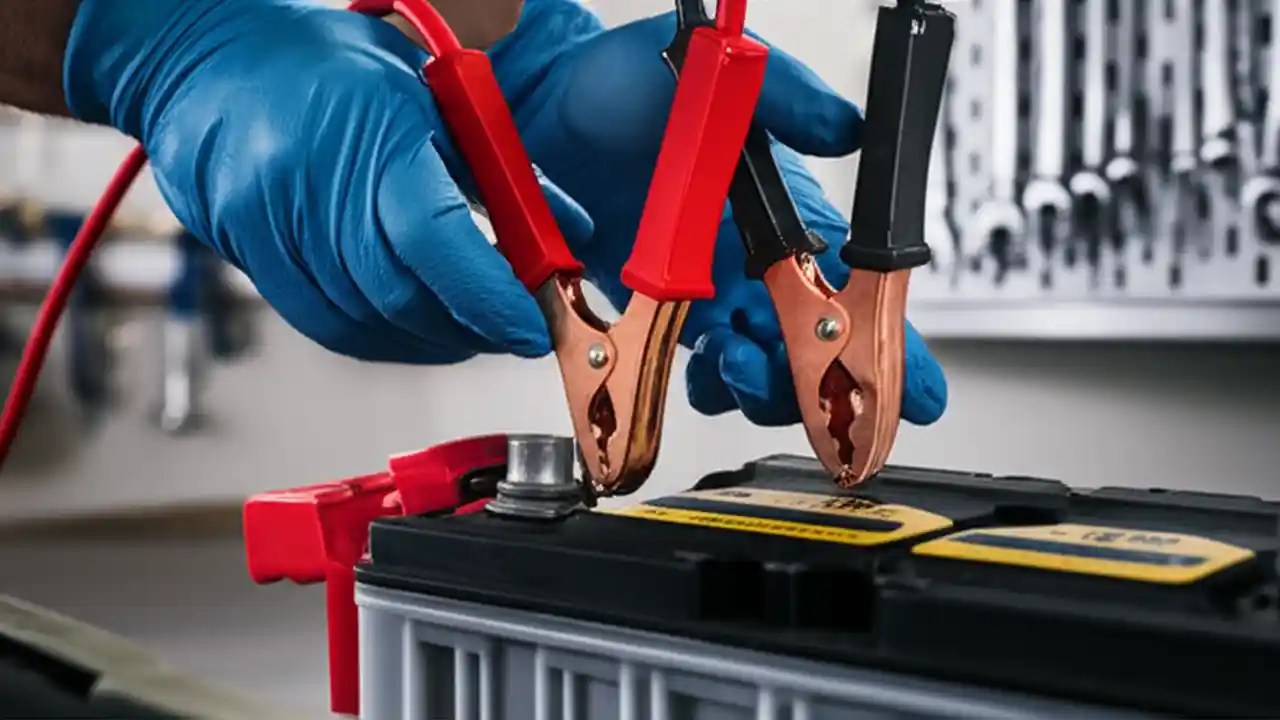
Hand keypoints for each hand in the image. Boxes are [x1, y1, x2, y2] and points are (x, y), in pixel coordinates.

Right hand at [64, 0, 591, 363]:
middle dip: (472, 327)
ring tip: (469, 328)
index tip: (532, 327)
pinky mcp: (247, 257)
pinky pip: (328, 326)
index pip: (434, 237)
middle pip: (403, 294)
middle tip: (512, 329)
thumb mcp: (430, 95)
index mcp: (373, 129)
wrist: (205, 63)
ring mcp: (271, 224)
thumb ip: (502, 170)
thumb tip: (567, 232)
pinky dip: (385, 338)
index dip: (490, 297)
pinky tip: (414, 328)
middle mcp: (315, 182)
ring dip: (433, 338)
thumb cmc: (327, 68)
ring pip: (368, 320)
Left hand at [491, 2, 947, 425]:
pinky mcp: (652, 313)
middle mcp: (749, 262)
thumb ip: (787, 98)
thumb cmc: (633, 85)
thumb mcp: (720, 76)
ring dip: (759, 389)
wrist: (547, 104)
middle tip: (803, 383)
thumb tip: (846, 127)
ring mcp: (702, 292)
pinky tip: (695, 376)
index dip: (890, 342)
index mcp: (782, 214)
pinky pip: (690, 371)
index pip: (853, 287)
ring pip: (756, 372)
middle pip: (810, 350)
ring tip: (736, 368)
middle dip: (817, 383)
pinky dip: (701, 387)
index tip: (910, 387)